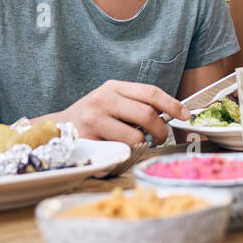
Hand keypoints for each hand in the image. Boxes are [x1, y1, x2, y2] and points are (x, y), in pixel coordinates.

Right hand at [57, 81, 188, 146]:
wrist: (57, 129)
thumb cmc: (91, 117)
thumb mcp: (111, 101)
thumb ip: (135, 104)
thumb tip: (169, 114)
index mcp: (113, 87)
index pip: (150, 92)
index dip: (172, 104)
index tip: (185, 115)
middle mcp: (103, 99)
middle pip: (147, 114)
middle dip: (161, 130)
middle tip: (162, 138)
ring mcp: (94, 120)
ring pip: (135, 136)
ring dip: (142, 145)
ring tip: (138, 145)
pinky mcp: (89, 141)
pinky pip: (119, 152)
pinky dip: (126, 155)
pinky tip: (119, 151)